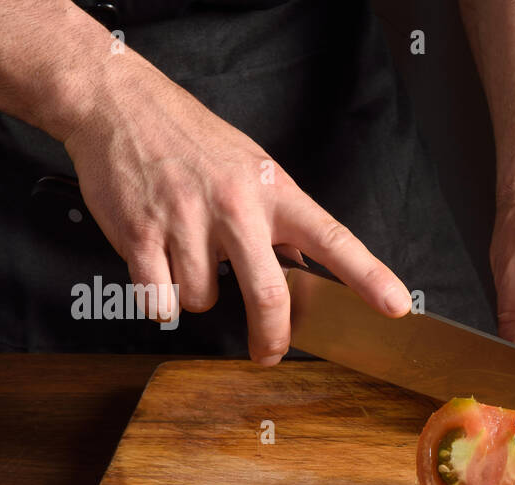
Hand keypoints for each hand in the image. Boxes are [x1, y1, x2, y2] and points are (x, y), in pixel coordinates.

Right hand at [62, 61, 411, 363]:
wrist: (118, 104)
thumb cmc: (190, 138)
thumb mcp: (252, 166)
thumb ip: (280, 217)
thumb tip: (306, 260)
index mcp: (273, 191)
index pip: (333, 238)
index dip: (368, 276)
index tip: (396, 306)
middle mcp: (237, 207)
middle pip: (269, 294)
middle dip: (272, 336)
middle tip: (268, 352)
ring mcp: (188, 220)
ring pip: (204, 301)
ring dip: (194, 295)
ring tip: (184, 255)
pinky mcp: (143, 234)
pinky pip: (159, 299)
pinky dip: (157, 296)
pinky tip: (155, 263)